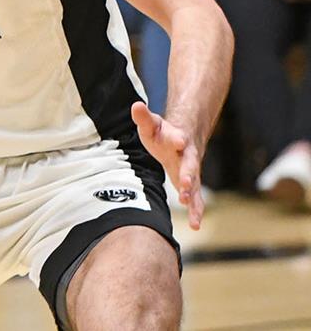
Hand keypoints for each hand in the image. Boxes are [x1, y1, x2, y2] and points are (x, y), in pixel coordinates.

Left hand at [131, 101, 205, 229]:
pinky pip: (196, 199)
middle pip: (190, 165)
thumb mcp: (151, 124)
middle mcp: (188, 156)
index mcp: (176, 138)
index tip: (179, 140)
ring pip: (196, 186)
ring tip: (194, 214)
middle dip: (188, 174)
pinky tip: (196, 225)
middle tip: (185, 183)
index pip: (176, 137)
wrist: (182, 139)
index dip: (177, 138)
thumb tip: (136, 106)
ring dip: (194, 198)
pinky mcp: (191, 185)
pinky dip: (196, 211)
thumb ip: (144, 117)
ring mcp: (191, 172)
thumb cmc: (162, 133)